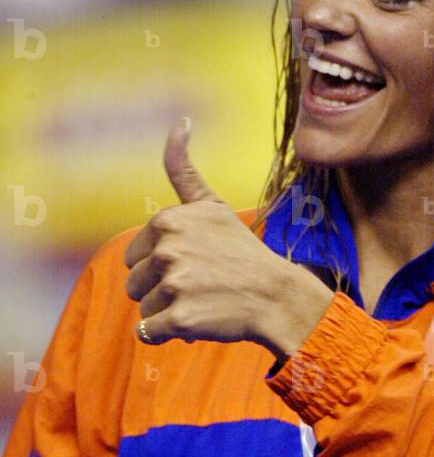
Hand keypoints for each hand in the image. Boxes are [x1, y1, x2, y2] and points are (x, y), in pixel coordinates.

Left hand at [124, 118, 334, 354]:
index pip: (134, 256)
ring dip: (167, 312)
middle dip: (161, 291)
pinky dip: (170, 334)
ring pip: (144, 309)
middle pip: (134, 284)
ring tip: (203, 302)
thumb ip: (184, 170)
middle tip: (200, 285)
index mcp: (166, 222)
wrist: (277, 296)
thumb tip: (179, 122)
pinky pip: (149, 333)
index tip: (196, 263)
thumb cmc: (242, 253)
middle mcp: (166, 249)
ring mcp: (173, 284)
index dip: (162, 266)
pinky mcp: (179, 318)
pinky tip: (199, 321)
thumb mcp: (212, 206)